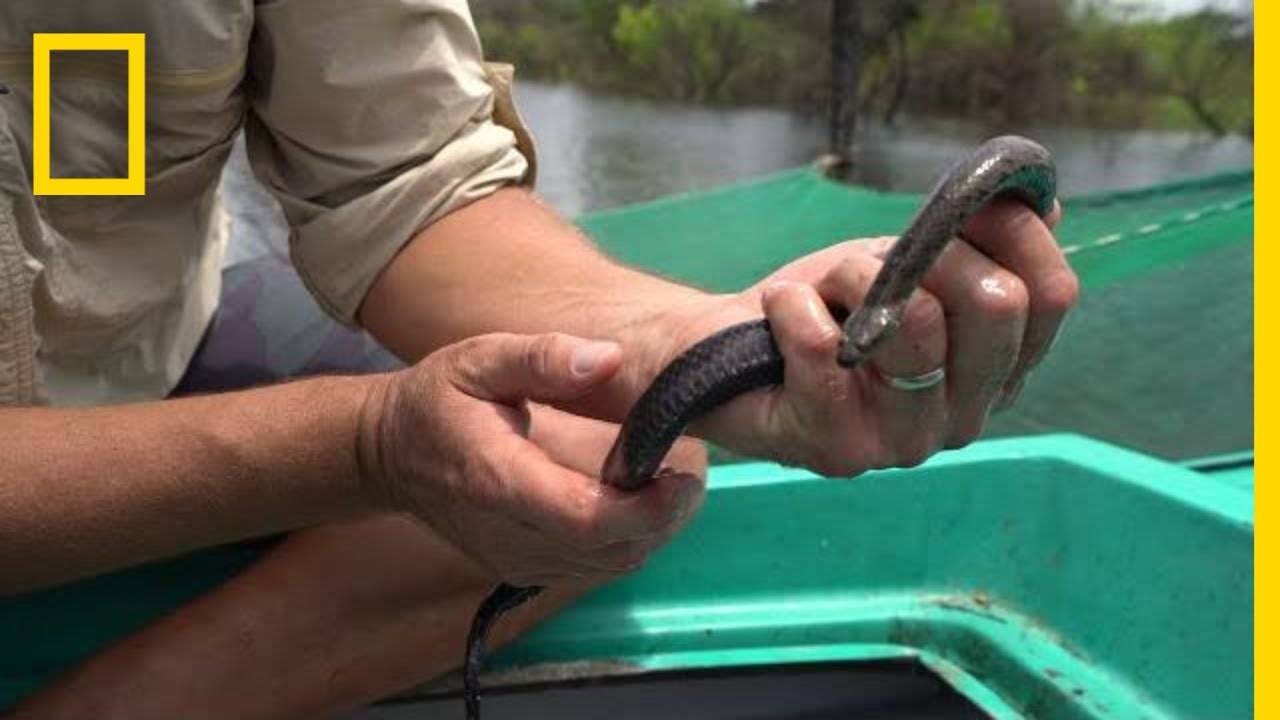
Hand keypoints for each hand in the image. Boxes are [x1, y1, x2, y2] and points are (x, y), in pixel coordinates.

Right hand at [359, 332, 704, 585]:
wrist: (390, 453)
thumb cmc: (440, 398)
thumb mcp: (480, 358)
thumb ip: (542, 358)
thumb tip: (608, 358)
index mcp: (498, 479)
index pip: (584, 516)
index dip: (644, 506)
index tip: (682, 474)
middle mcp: (508, 532)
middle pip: (607, 549)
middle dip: (661, 518)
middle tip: (690, 474)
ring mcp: (516, 558)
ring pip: (607, 565)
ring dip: (648, 531)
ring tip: (669, 484)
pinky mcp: (522, 567)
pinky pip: (591, 567)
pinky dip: (624, 541)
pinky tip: (635, 502)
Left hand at [663, 199, 1076, 475]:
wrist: (718, 354)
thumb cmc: (820, 309)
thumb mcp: (902, 265)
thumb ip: (972, 245)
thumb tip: (1043, 206)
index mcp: (995, 372)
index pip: (1051, 296)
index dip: (1016, 232)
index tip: (964, 206)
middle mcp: (965, 418)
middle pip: (999, 304)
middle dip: (932, 249)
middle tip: (877, 259)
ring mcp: (905, 443)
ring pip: (916, 321)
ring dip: (854, 277)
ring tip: (820, 289)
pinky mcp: (839, 451)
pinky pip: (827, 347)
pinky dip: (792, 305)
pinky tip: (778, 310)